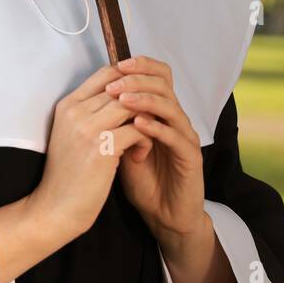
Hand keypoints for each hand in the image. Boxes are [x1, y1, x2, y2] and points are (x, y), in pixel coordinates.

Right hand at [37, 63, 149, 241]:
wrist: (56, 208)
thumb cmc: (68, 175)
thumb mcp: (72, 135)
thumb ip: (90, 113)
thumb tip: (122, 96)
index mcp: (68, 105)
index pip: (106, 74)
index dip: (129, 81)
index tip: (142, 99)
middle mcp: (76, 111)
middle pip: (122, 87)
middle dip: (142, 102)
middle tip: (151, 121)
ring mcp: (87, 128)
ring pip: (132, 106)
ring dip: (146, 121)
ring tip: (145, 139)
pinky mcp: (101, 148)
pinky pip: (138, 130)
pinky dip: (145, 141)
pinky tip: (140, 155)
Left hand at [104, 55, 204, 240]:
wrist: (165, 216)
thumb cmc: (144, 181)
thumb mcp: (122, 146)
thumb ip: (115, 123)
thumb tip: (92, 98)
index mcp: (161, 113)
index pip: (157, 76)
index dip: (138, 66)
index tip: (113, 66)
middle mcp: (176, 119)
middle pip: (164, 85)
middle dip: (137, 80)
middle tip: (114, 83)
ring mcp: (185, 137)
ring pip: (170, 106)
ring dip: (145, 100)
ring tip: (122, 100)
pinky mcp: (191, 157)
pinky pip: (176, 136)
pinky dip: (157, 127)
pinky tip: (138, 125)